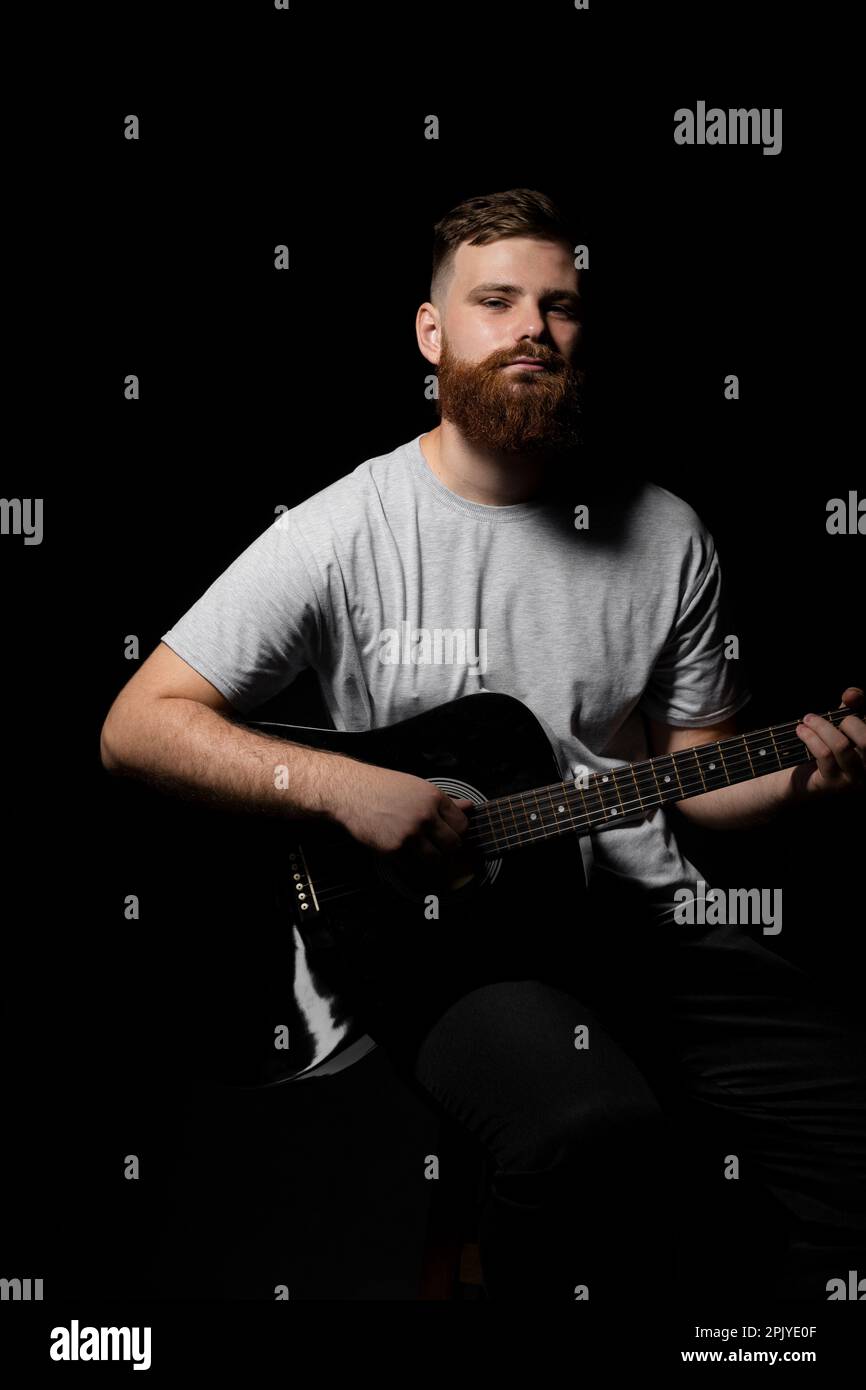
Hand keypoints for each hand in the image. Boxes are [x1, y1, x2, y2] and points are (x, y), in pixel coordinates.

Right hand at [329, 758, 473, 878]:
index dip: (458, 831)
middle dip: (448, 848)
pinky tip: (408, 857)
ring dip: (433, 860)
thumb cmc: (382, 787)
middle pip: (454, 844)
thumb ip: (444, 801)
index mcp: (433, 797)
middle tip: (439, 847)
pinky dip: (414, 866)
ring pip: (438, 860)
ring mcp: (410, 834)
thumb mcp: (417, 787)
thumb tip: (468, 807)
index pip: (462, 824)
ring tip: (424, 854)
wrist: (350, 792)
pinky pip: (415, 867)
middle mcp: (425, 816)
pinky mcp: (394, 850)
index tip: (449, 833)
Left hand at [791, 686, 865, 801]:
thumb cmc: (828, 745)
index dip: (863, 707)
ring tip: (807, 719)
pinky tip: (801, 730)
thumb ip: (851, 706)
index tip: (849, 696)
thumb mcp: (842, 722)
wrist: (802, 776)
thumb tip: (851, 694)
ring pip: (841, 746)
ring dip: (821, 727)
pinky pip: (824, 755)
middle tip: (830, 716)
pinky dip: (810, 737)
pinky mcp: (834, 784)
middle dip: (847, 721)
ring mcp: (854, 778)